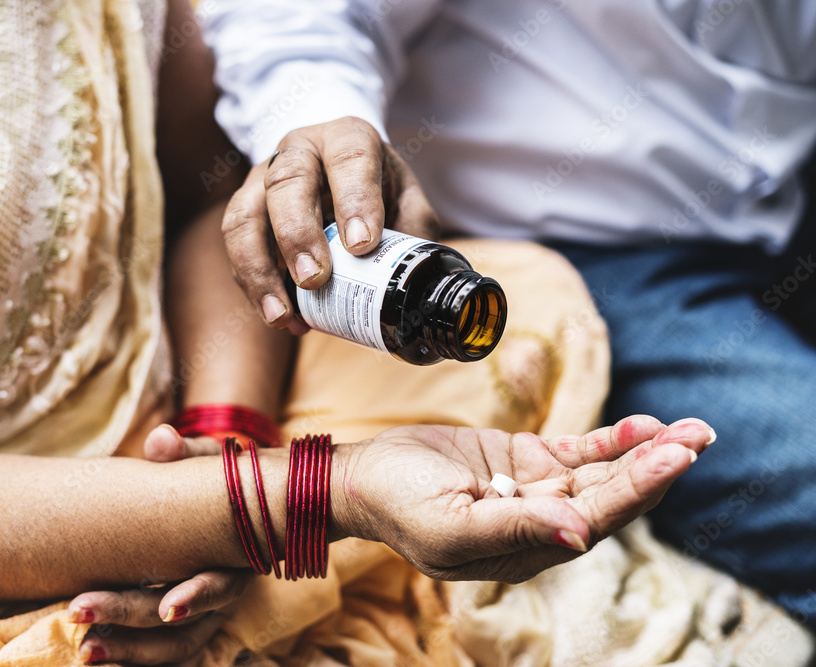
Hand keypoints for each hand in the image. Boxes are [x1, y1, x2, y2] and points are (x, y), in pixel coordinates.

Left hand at [69, 426, 248, 664]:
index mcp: (237, 555)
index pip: (222, 584)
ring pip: (176, 649)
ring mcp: (208, 616)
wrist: (244, 503)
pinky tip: (98, 660)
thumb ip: (186, 452)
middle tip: (79, 611)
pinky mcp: (191, 627)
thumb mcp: (210, 461)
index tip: (167, 608)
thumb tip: (160, 441)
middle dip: (131, 620)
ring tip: (83, 651)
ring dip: (130, 653)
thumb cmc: (221, 479)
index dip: (198, 597)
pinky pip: (169, 656)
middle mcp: (227, 593)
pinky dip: (136, 662)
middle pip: (185, 624)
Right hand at [222, 117, 439, 332]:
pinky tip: (279, 316)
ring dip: (259, 268)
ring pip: (245, 216)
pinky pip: (235, 247)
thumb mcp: (405, 198)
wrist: (337, 176)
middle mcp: (299, 152)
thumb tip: (413, 281)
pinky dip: (254, 286)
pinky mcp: (245, 212)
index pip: (349, 157)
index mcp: (347, 138)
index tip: (362, 245)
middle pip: (286, 182)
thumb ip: (413, 231)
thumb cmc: (375, 189)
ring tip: (282, 313)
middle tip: (315, 280)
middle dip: (297, 235)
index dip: (354, 199)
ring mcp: (262, 180)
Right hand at [334, 415, 714, 582]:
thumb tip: (579, 535)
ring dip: (645, 452)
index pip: (595, 519)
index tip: (675, 458)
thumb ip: (514, 530)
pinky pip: (578, 451)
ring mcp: (534, 490)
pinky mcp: (525, 460)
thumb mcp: (450, 525)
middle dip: (657, 468)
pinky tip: (643, 425)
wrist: (365, 476)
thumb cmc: (399, 506)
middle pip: (611, 496)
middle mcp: (539, 522)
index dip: (637, 489)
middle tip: (699, 436)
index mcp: (526, 549)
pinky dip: (611, 439)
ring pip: (602, 472)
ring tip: (690, 429)